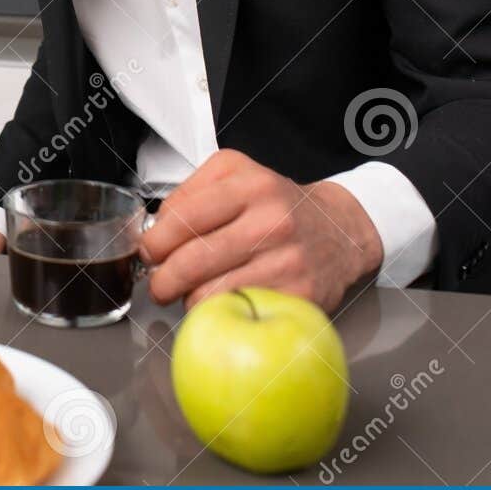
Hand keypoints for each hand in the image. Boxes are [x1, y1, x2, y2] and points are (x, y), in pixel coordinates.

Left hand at [138, 149, 382, 313]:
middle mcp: (272, 221)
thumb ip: (189, 194)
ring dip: (190, 299)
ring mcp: (288, 261)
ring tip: (194, 290)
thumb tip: (155, 230)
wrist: (340, 230)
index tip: (149, 252)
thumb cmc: (279, 205)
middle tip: (161, 283)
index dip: (155, 242)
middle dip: (163, 279)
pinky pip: (239, 314)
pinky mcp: (300, 295)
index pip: (182, 218)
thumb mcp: (235, 175)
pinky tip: (223, 301)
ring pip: (210, 295)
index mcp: (251, 186)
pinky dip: (221, 314)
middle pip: (192, 262)